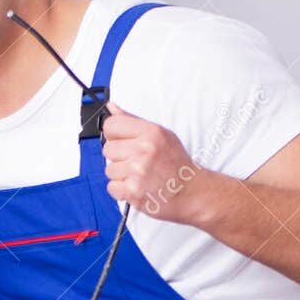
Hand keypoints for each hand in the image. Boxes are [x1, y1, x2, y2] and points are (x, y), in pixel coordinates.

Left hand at [100, 102, 206, 221]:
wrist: (192, 191)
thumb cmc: (176, 163)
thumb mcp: (161, 134)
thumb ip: (133, 120)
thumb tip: (111, 107)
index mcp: (151, 133)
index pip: (111, 125)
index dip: (114, 134)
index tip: (122, 141)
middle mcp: (144, 150)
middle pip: (108, 149)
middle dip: (119, 157)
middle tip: (137, 162)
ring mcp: (138, 172)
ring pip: (109, 170)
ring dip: (121, 175)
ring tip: (139, 175)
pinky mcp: (133, 191)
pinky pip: (111, 187)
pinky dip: (121, 190)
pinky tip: (136, 186)